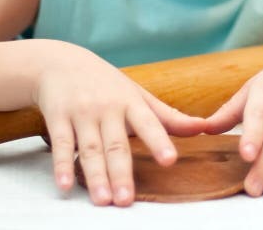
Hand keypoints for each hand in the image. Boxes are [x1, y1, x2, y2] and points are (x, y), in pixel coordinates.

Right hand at [34, 43, 207, 206]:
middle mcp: (107, 108)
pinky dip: (62, 166)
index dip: (159, 141)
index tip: (169, 160)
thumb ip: (168, 116)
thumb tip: (204, 128)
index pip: (148, 123)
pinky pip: (60, 145)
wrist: (61, 62)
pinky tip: (65, 185)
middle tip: (127, 200)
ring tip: (103, 200)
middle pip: (116, 144)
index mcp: (130, 102)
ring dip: (95, 175)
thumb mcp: (137, 94)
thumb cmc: (107, 84)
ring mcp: (81, 113)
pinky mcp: (58, 118)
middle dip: (121, 172)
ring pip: (90, 148)